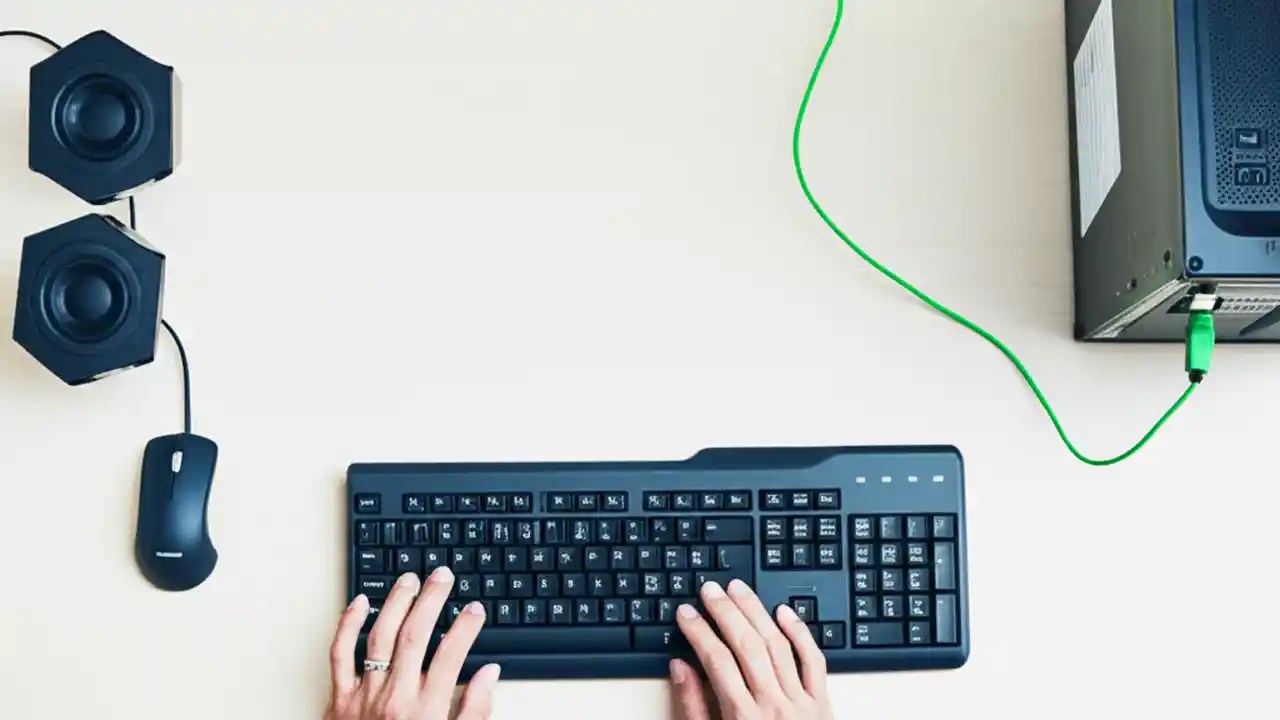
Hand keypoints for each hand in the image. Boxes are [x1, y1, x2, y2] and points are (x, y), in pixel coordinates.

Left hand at [326, 568, 500, 719]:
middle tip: (443, 576)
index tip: (475, 610)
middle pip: (415, 635)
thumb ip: (475, 711)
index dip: (467, 627)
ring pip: (378, 636)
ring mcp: (363, 696)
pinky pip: (339, 655)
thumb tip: (489, 674)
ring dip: (396, 602)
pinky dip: (347, 625)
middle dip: (432, 599)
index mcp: (426, 712)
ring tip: (409, 580)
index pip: (451, 655)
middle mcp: (394, 699)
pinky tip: (360, 604)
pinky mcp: (338, 700)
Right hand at [670, 580, 833, 719]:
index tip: (686, 614)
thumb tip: (681, 668)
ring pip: (778, 644)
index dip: (698, 632)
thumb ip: (694, 709)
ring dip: (756, 612)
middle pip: (747, 645)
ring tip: (739, 590)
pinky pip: (814, 659)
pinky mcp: (823, 704)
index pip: (716, 661)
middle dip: (725, 612)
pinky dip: (800, 632)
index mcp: (742, 719)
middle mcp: (773, 706)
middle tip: (709, 590)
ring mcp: (801, 703)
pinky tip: (784, 612)